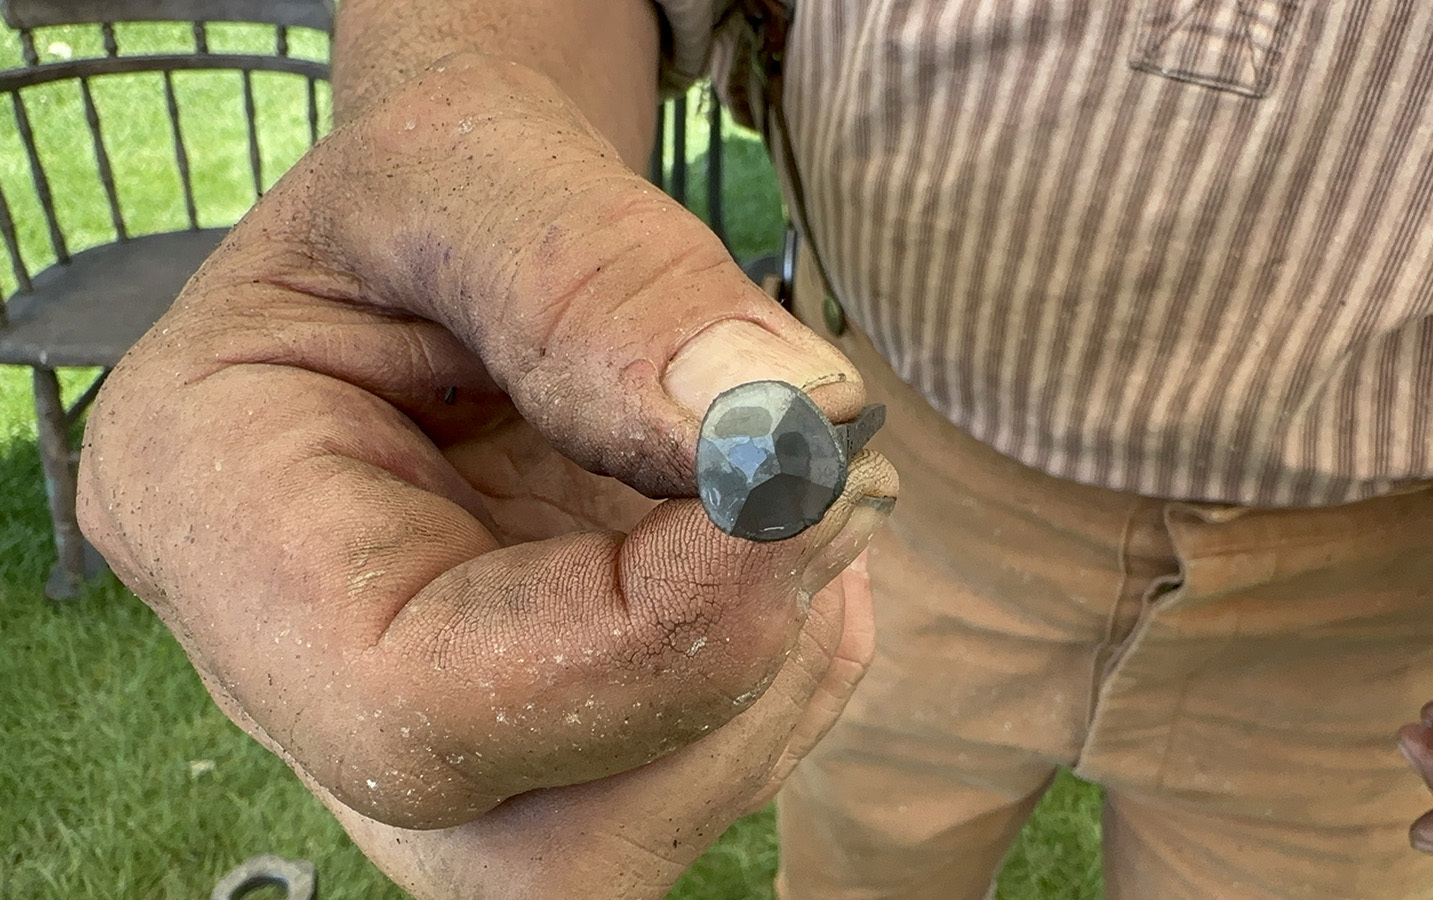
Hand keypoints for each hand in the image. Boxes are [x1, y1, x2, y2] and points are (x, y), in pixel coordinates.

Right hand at [77, 50, 896, 838]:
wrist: (455, 243)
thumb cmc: (434, 195)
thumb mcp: (474, 163)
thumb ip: (600, 284)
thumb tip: (779, 426)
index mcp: (215, 518)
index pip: (418, 706)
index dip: (649, 637)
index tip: (803, 474)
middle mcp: (298, 682)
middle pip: (530, 848)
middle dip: (724, 680)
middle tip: (833, 478)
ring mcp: (423, 730)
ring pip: (628, 834)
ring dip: (777, 661)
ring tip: (804, 470)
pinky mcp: (529, 739)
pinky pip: (686, 779)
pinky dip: (784, 658)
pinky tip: (769, 524)